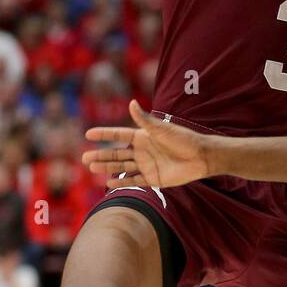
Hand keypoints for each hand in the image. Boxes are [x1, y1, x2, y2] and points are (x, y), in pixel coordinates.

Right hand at [83, 100, 209, 187]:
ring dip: (107, 167)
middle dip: (101, 155)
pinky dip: (122, 182)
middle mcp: (143, 151)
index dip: (104, 134)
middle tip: (84, 158)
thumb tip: (131, 102)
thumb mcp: (162, 129)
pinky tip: (109, 183)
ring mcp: (147, 165)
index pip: (119, 135)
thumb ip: (144, 120)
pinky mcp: (154, 178)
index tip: (88, 134)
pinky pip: (134, 181)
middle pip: (117, 153)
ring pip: (122, 167)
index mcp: (143, 136)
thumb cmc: (183, 139)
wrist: (201, 157)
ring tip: (91, 168)